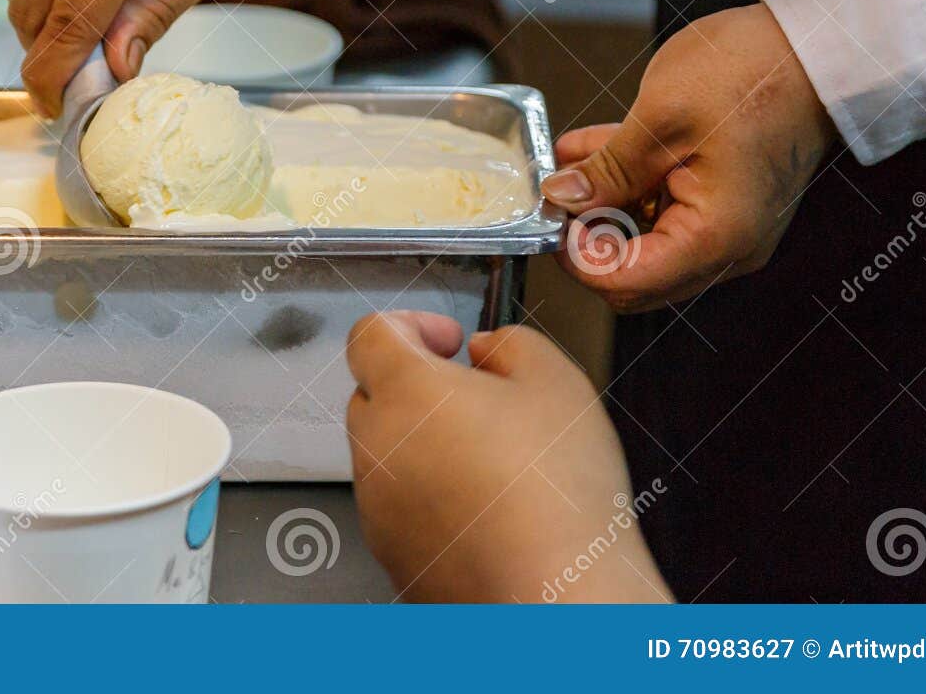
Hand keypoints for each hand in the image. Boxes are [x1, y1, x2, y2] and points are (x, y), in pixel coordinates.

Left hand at [346, 313, 670, 602]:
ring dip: (424, 447)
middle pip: (375, 394)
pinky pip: (399, 508)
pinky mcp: (390, 553)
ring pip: (387, 455)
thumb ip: (510, 343)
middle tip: (480, 403)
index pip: (368, 334)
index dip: (411, 325)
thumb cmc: (557, 494)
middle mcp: (376, 446)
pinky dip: (430, 500)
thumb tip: (486, 351)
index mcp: (406, 391)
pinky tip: (487, 512)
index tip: (448, 340)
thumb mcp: (557, 380)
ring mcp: (376, 506)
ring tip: (494, 465)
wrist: (557, 600)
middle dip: (419, 389)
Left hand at [543, 3, 835, 311]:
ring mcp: (727, 227)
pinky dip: (624, 189)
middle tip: (556, 191)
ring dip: (599, 207)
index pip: (626, 282)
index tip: (551, 213)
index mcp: (717, 236)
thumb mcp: (662, 117)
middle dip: (585, 235)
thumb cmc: (756, 74)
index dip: (577, 254)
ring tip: (566, 164)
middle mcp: (727, 247)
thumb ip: (609, 168)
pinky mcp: (722, 203)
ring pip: (642, 243)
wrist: (814, 47)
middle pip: (633, 275)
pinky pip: (661, 212)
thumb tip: (562, 197)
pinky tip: (589, 153)